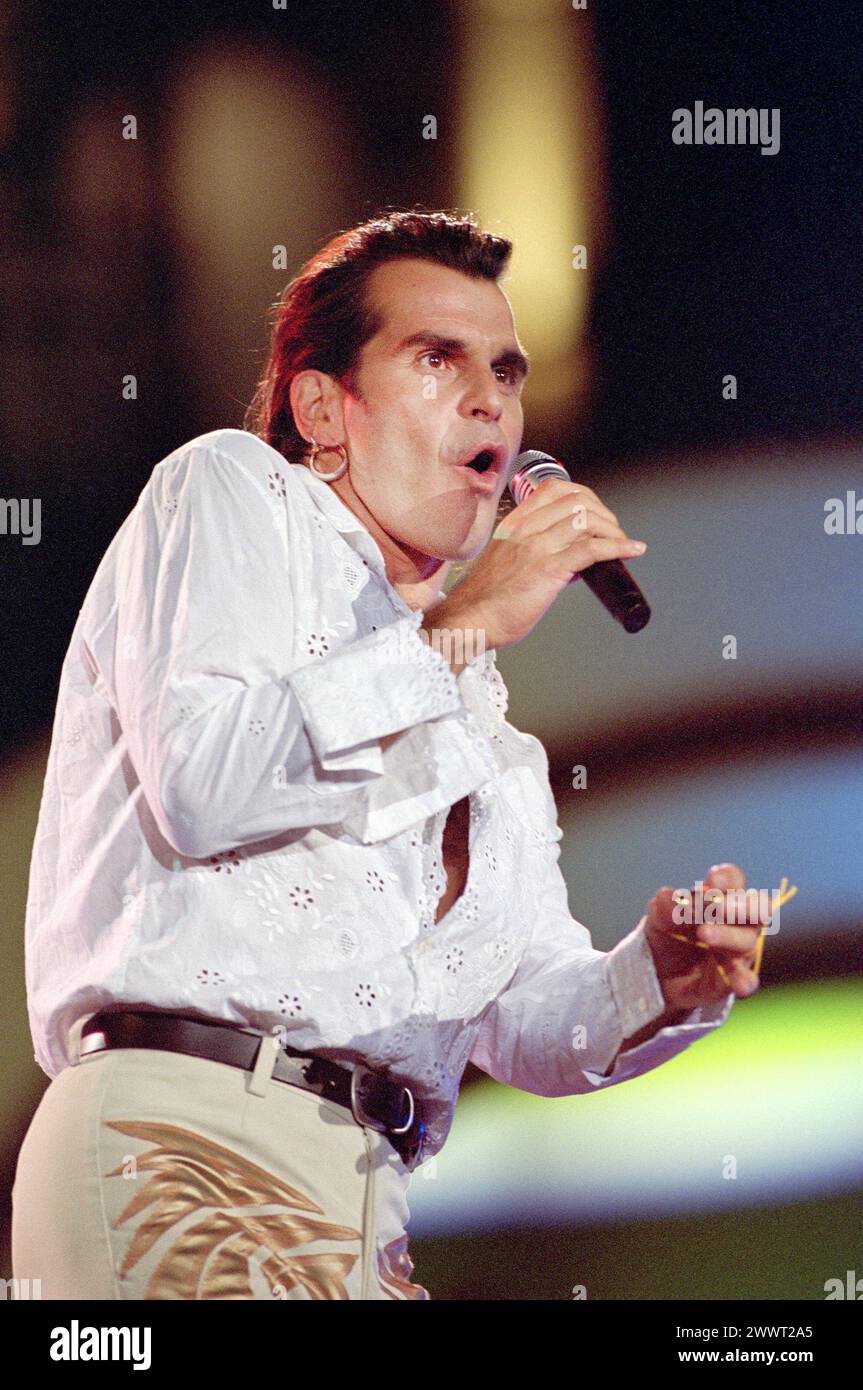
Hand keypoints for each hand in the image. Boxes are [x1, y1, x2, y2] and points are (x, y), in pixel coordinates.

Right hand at [424, 478, 646, 652]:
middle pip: (577, 500)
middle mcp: (526, 529)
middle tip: (613, 533)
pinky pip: (591, 549)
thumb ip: (536, 555)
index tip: (595, 514)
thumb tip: (574, 562)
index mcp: (514, 524)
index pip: (554, 489)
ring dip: (614, 530)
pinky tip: (632, 550)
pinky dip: (618, 547)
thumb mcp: (507, 563)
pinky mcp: (548, 570)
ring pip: (586, 519)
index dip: (584, 496)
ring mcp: (537, 547)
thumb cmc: (485, 602)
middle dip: (604, 513)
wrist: (468, 622)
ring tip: (623, 544)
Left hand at [641, 863, 762, 1013]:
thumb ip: (664, 907)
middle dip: (740, 906)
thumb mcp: (659, 918)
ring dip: (728, 937)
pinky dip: (745, 980)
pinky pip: (748, 978)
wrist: (660, 973)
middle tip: (719, 908)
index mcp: (721, 897)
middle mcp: (738, 921)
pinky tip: (741, 985)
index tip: (713, 880)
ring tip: (704, 935)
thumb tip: (667, 897)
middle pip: (757, 908)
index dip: (728, 878)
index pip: (734, 880)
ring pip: (747, 941)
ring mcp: (741, 949)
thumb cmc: (668, 933)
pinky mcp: (736, 976)